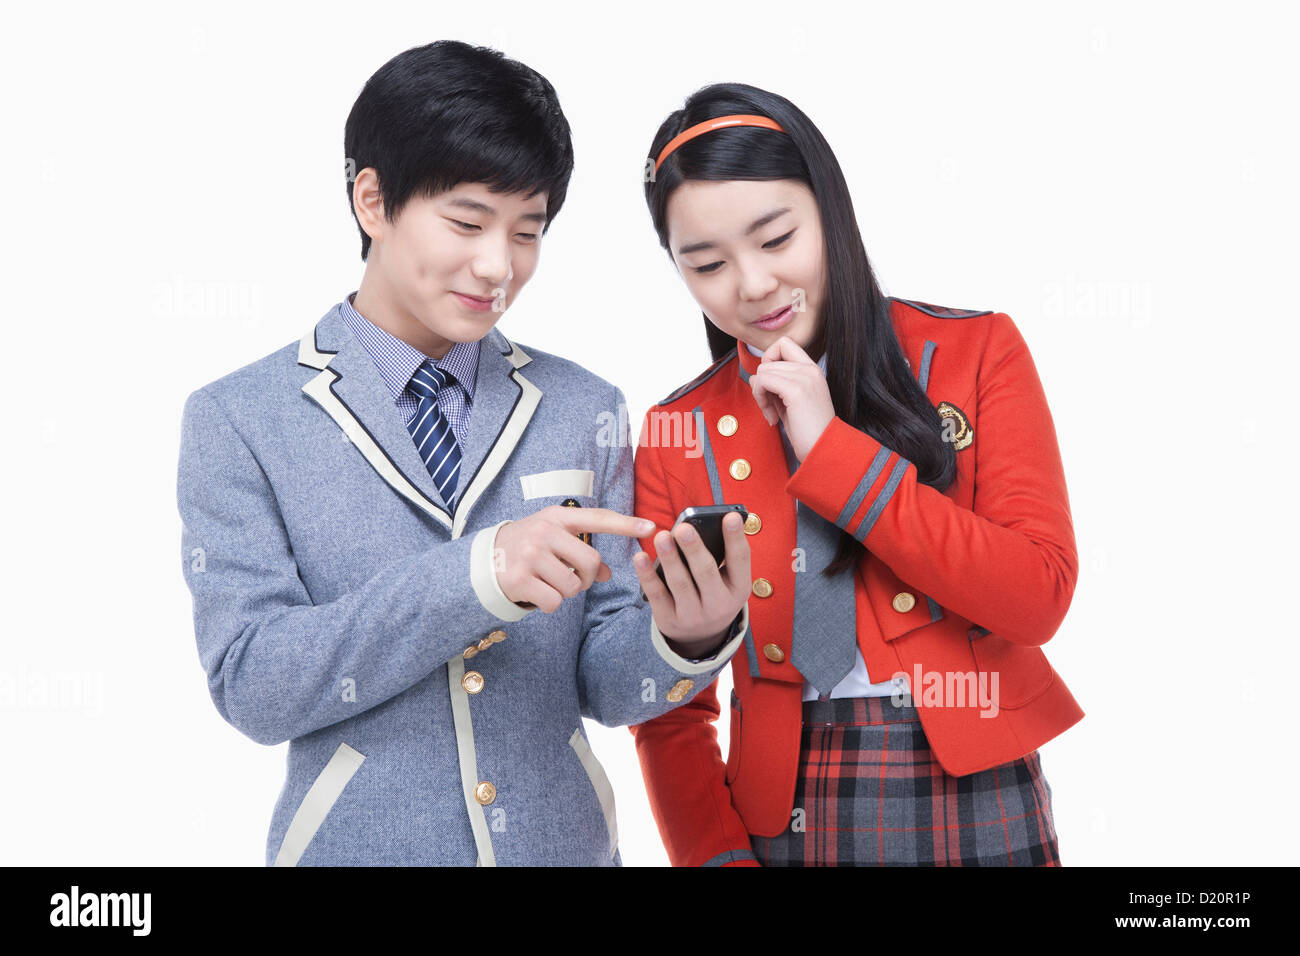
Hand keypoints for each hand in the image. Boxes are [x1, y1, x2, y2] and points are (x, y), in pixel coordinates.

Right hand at [494, 506, 654, 612]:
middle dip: (587, 578)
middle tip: (572, 578)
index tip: (651, 527)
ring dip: (567, 592)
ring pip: (573, 586)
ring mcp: (530, 555)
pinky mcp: (519, 579)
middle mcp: (544, 532)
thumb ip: (581, 551)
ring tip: (549, 582)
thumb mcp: (554, 540)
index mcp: (557, 518)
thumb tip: (608, 573)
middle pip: (590, 563)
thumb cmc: (528, 546)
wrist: (485, 558)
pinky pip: (554, 602)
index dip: (625, 524)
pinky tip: (537, 592)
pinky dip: (550, 604)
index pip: (597, 518)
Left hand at [631, 511, 750, 656]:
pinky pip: (657, 595)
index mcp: (738, 589)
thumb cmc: (713, 593)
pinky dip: (647, 575)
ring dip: (670, 558)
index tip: (731, 516)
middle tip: (683, 528)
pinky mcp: (669, 620)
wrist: (700, 636)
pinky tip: (640, 557)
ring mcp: (693, 616)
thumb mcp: (727, 580)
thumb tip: (700, 524)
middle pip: (706, 573)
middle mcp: (719, 605)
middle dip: (694, 549)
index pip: (740, 560)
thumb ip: (720, 556)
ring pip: (680, 583)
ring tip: (662, 536)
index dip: (736, 538)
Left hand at [749, 335, 835, 459]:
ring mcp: (804, 377)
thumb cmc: (808, 432)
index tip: (771, 384)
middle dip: (762, 384)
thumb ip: (776, 385)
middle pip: (768, 360)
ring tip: (772, 413)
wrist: (824, 449)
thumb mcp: (791, 402)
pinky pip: (762, 381)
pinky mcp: (796, 390)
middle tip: (769, 407)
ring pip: (762, 371)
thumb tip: (754, 377)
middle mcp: (810, 369)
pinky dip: (760, 398)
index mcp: (812, 369)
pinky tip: (771, 416)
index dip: (770, 359)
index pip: (784, 344)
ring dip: (760, 393)